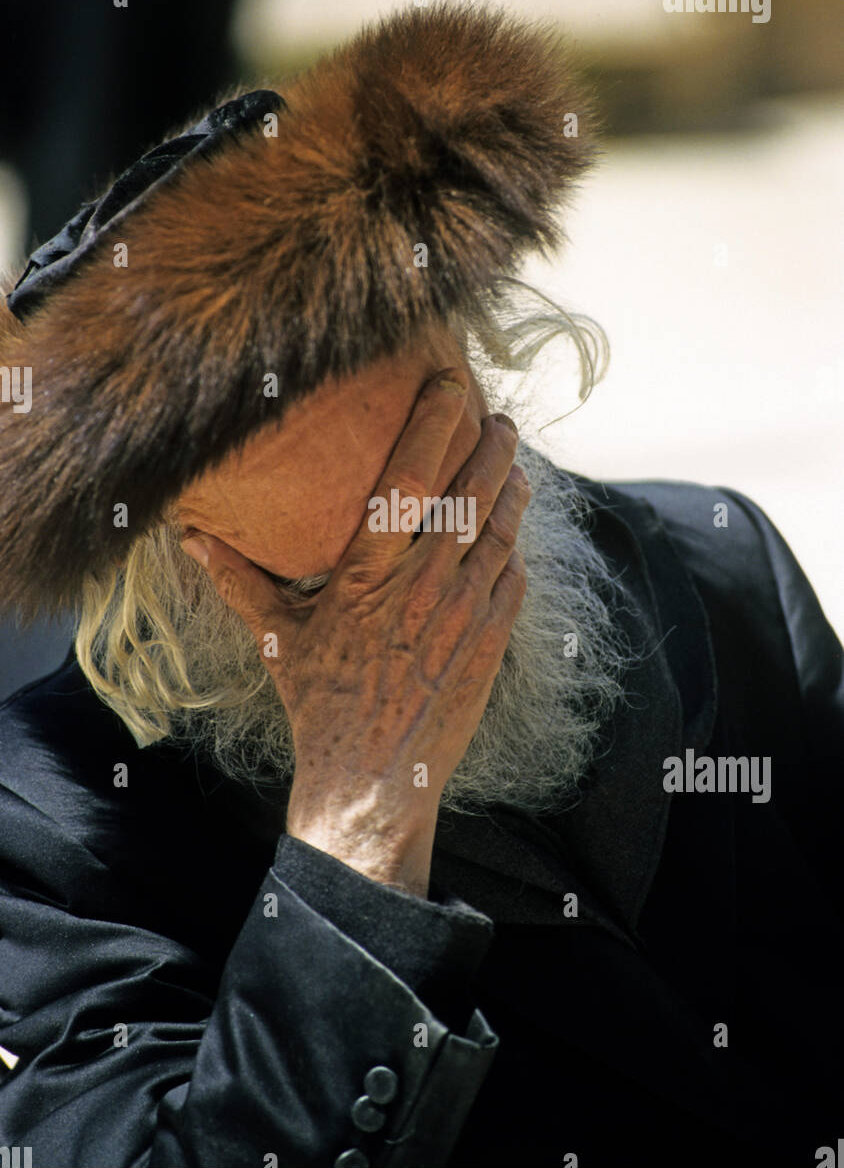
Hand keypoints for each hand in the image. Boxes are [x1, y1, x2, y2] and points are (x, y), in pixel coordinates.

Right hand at [181, 368, 529, 896]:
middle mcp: (420, 586)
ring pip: (501, 529)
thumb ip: (239, 580)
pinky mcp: (490, 641)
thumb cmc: (320, 704)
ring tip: (512, 459)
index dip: (435, 424)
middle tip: (497, 418)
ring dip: (512, 487)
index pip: (408, 479)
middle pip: (471, 493)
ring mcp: (463, 613)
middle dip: (491, 445)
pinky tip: (512, 525)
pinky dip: (515, 543)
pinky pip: (513, 575)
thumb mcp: (278, 638)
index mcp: (365, 576)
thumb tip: (188, 538)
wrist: (372, 779)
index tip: (452, 388)